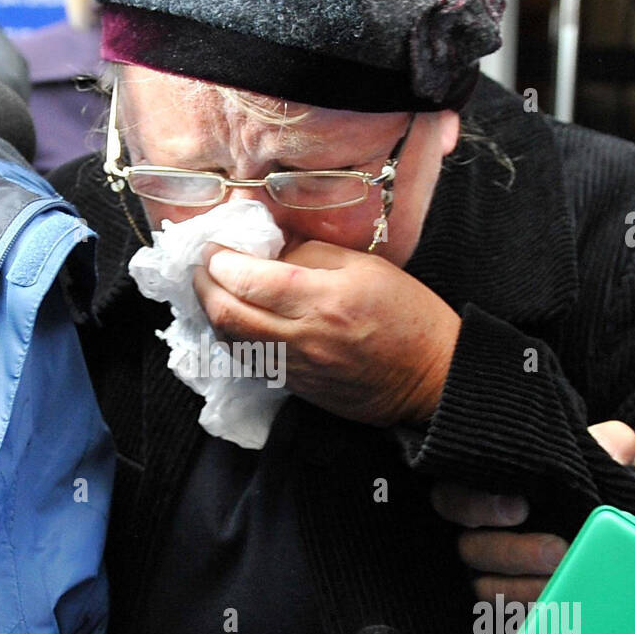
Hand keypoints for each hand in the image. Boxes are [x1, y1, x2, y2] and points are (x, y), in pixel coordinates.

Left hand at [192, 241, 460, 424]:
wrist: (432, 377)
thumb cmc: (409, 315)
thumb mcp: (367, 266)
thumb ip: (312, 254)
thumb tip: (268, 249)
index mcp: (323, 299)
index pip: (247, 279)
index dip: (219, 260)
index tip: (214, 245)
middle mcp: (303, 336)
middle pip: (226, 314)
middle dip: (203, 286)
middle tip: (202, 266)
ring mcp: (297, 368)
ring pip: (231, 342)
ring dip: (213, 313)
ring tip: (213, 289)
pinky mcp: (297, 388)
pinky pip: (250, 360)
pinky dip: (234, 337)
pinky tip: (237, 319)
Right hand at [430, 421, 634, 603]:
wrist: (610, 526)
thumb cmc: (588, 485)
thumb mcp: (597, 461)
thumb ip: (602, 448)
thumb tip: (617, 442)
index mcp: (483, 490)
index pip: (453, 499)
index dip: (477, 507)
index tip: (520, 509)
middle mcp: (476, 534)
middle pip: (471, 548)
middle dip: (514, 552)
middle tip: (558, 551)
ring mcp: (489, 573)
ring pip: (487, 588)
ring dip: (526, 589)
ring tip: (568, 581)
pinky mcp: (511, 605)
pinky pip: (511, 618)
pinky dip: (537, 614)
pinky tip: (568, 607)